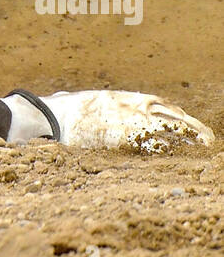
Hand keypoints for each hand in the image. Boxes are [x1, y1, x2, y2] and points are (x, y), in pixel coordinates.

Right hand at [3, 90, 213, 150]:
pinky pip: (153, 148)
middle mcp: (129, 108)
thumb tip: (75, 103)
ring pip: (167, 131)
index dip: (174, 113)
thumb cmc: (60, 111)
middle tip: (207, 138)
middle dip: (190, 128)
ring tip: (204, 146)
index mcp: (121, 98)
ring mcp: (127, 123)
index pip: (157, 102)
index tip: (185, 120)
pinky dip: (168, 152)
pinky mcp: (123, 140)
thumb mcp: (81, 101)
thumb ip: (91, 103)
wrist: (49, 118)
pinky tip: (180, 158)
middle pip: (169, 116)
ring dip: (188, 139)